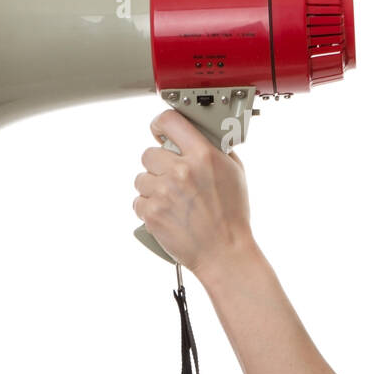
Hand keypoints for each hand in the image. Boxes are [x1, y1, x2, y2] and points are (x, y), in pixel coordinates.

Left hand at [132, 108, 254, 274]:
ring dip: (152, 187)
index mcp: (203, 155)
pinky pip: (138, 201)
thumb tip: (199, 135)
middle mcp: (181, 170)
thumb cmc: (232, 216)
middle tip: (172, 179)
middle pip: (149, 153)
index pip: (170, 121)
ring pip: (141, 178)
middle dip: (158, 165)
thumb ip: (215, 150)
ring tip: (172, 201)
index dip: (160, 124)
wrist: (224, 252)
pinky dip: (148, 208)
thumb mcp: (235, 173)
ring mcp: (164, 192)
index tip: (159, 130)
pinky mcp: (152, 212)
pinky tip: (167, 214)